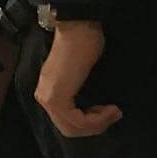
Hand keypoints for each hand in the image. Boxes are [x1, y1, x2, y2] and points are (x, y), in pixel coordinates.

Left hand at [34, 22, 121, 137]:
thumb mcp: (80, 75)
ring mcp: (48, 98)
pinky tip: (109, 108)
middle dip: (95, 127)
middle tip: (113, 114)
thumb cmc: (84, 45)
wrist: (79, 28)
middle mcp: (44, 97)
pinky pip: (77, 121)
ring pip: (73, 127)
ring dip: (98, 124)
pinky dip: (97, 119)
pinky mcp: (56, 98)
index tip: (109, 111)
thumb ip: (79, 93)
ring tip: (113, 111)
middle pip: (68, 129)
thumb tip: (95, 110)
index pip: (66, 123)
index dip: (91, 124)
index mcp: (48, 92)